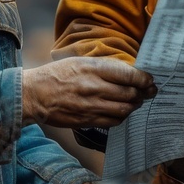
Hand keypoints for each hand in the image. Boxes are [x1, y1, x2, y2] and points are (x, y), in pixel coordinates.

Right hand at [21, 58, 155, 127]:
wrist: (33, 94)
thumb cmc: (56, 74)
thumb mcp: (79, 61)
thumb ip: (103, 67)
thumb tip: (128, 73)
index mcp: (93, 69)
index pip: (129, 75)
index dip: (144, 79)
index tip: (149, 80)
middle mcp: (94, 88)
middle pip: (130, 94)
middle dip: (143, 93)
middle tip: (148, 92)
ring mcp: (91, 106)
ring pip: (124, 109)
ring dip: (134, 106)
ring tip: (137, 101)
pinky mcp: (87, 121)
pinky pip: (113, 122)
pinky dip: (122, 117)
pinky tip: (122, 112)